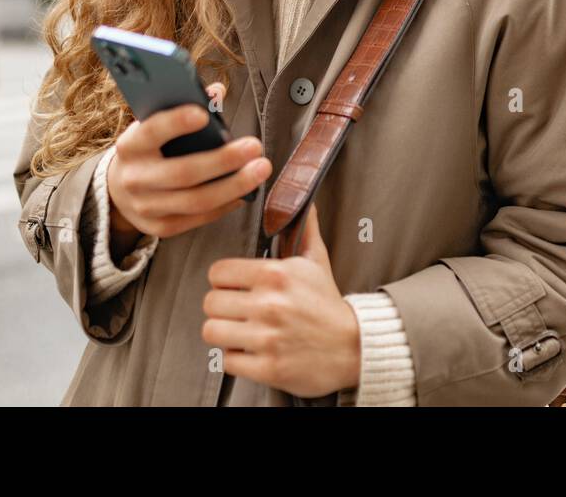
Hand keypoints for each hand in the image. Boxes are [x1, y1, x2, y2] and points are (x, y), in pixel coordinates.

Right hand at [107, 81, 270, 238]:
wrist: (120, 189)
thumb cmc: (150, 149)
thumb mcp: (155, 126)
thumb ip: (184, 108)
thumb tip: (217, 92)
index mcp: (131, 146)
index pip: (151, 132)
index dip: (175, 123)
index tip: (203, 114)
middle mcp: (135, 178)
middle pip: (182, 173)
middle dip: (222, 160)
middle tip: (255, 146)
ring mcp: (146, 207)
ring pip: (196, 201)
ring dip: (234, 186)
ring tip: (261, 169)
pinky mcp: (161, 227)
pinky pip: (199, 218)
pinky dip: (226, 204)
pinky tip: (245, 192)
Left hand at [202, 204, 361, 398]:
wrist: (355, 346)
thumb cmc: (328, 304)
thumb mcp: (317, 261)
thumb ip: (304, 229)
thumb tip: (304, 199)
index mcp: (276, 274)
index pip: (217, 273)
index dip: (223, 281)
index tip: (235, 287)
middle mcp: (269, 304)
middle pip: (210, 303)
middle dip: (222, 308)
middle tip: (238, 311)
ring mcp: (268, 338)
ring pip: (212, 331)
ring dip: (225, 333)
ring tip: (242, 331)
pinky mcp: (268, 368)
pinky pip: (227, 361)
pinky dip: (237, 358)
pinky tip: (253, 351)